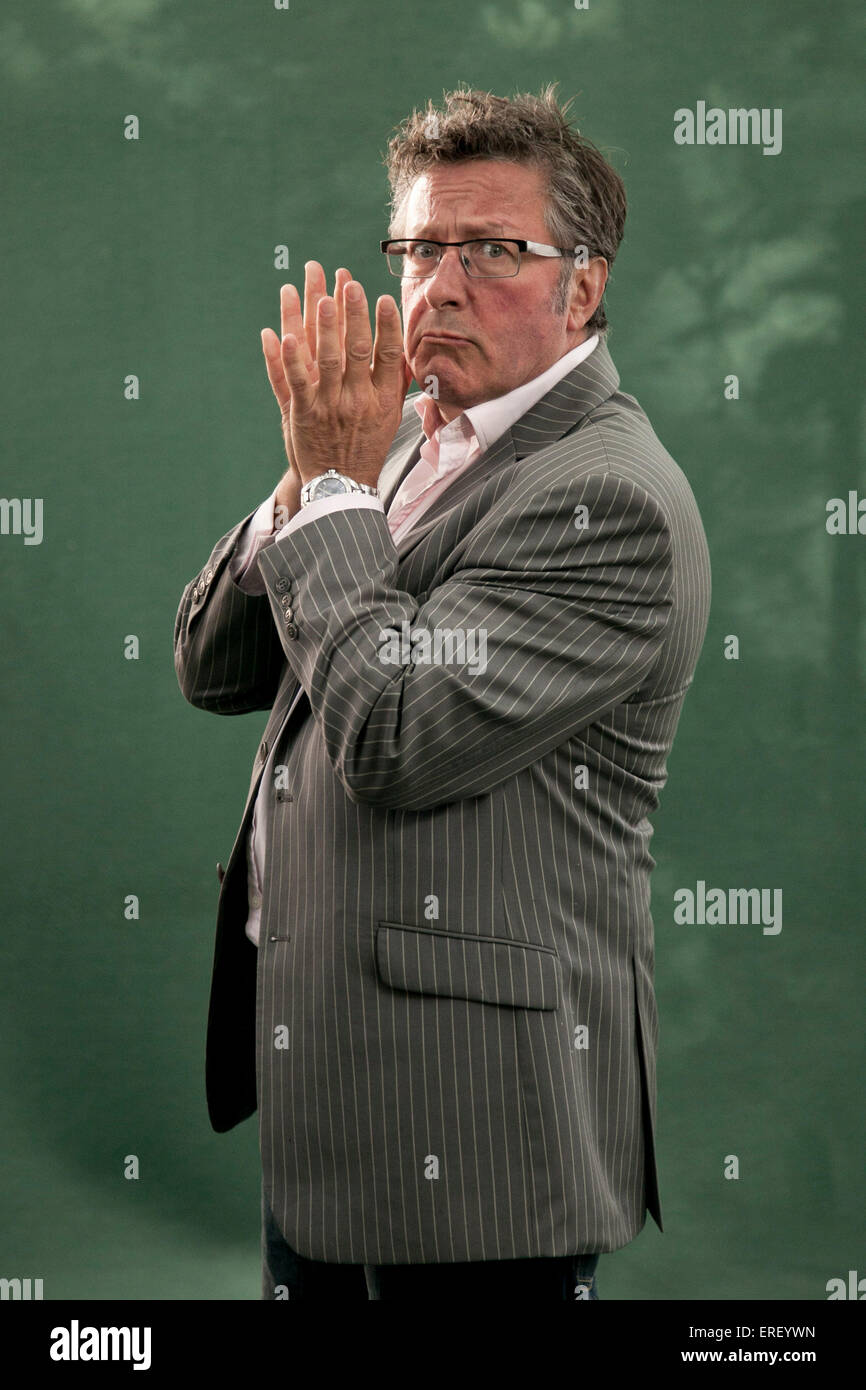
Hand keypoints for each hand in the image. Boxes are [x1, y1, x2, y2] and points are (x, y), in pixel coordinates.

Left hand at [263, 260, 412, 493]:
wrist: (341, 486)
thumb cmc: (367, 447)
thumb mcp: (391, 418)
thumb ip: (397, 384)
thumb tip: (408, 351)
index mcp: (382, 400)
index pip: (388, 355)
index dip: (386, 325)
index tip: (384, 298)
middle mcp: (358, 401)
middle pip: (356, 350)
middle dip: (352, 314)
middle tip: (348, 283)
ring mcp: (329, 407)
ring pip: (326, 360)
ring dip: (322, 327)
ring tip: (320, 296)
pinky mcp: (303, 414)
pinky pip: (295, 382)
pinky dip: (288, 358)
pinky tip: (281, 334)